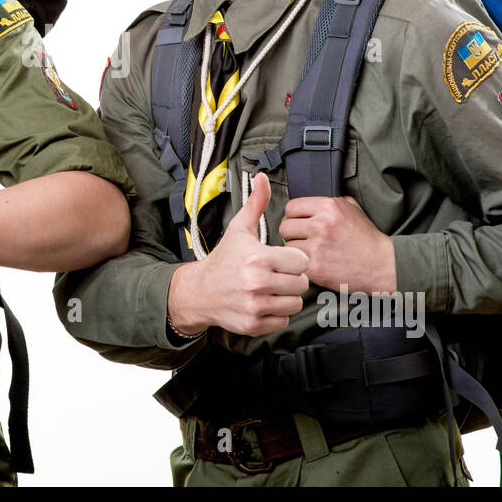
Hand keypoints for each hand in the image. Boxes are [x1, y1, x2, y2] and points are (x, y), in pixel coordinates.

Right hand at [167, 173, 309, 336]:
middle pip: (301, 283)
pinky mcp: (254, 324)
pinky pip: (283, 320)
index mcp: (258, 258)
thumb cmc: (224, 259)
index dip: (294, 259)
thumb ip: (256, 203)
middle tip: (278, 274)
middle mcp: (257, 283)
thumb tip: (262, 177)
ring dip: (287, 297)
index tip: (283, 259)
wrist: (200, 291)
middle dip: (292, 278)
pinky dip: (278, 313)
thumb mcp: (239, 229)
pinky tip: (265, 302)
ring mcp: (255, 306)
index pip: (302, 262)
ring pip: (295, 303)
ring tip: (273, 288)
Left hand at [278, 195, 395, 293]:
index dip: (294, 216)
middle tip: (304, 239)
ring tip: (312, 252)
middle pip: (285, 226)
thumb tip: (297, 192)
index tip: (301, 223)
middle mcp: (321, 224)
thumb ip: (327, 200)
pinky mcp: (316, 266)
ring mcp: (317, 246)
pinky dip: (302, 263)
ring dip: (296, 250)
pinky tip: (315, 262)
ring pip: (288, 245)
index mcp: (328, 206)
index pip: (291, 207)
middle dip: (293, 234)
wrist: (382, 264)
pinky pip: (295, 261)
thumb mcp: (351, 208)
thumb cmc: (366, 238)